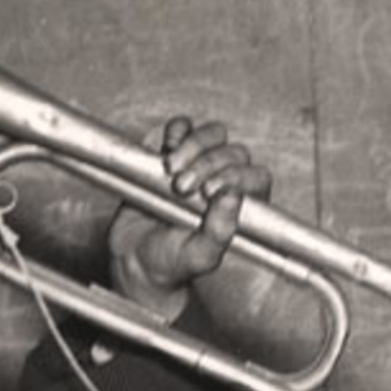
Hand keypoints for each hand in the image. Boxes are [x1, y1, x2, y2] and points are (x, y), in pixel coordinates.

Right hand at [109, 117, 270, 317]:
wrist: (135, 257)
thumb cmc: (173, 262)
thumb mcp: (200, 256)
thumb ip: (220, 231)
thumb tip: (234, 195)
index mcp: (243, 207)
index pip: (256, 177)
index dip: (236, 177)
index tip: (209, 193)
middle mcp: (226, 182)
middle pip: (235, 153)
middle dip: (208, 165)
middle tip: (182, 188)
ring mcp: (201, 164)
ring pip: (214, 135)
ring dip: (194, 146)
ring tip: (171, 171)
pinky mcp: (175, 153)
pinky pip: (183, 128)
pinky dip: (177, 131)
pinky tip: (166, 150)